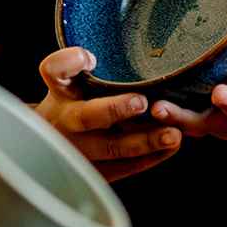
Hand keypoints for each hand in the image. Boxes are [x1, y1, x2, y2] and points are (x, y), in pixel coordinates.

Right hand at [34, 46, 179, 182]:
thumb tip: (92, 56)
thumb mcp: (70, 79)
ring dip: (144, 141)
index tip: (91, 58)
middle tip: (141, 102)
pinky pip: (126, 167)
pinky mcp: (98, 169)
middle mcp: (66, 120)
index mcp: (60, 91)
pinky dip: (151, 157)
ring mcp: (82, 149)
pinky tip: (171, 146)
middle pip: (87, 116)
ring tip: (171, 134)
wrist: (54, 144)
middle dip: (114, 110)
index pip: (55, 71)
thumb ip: (81, 64)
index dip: (71, 64)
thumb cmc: (72, 102)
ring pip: (112, 148)